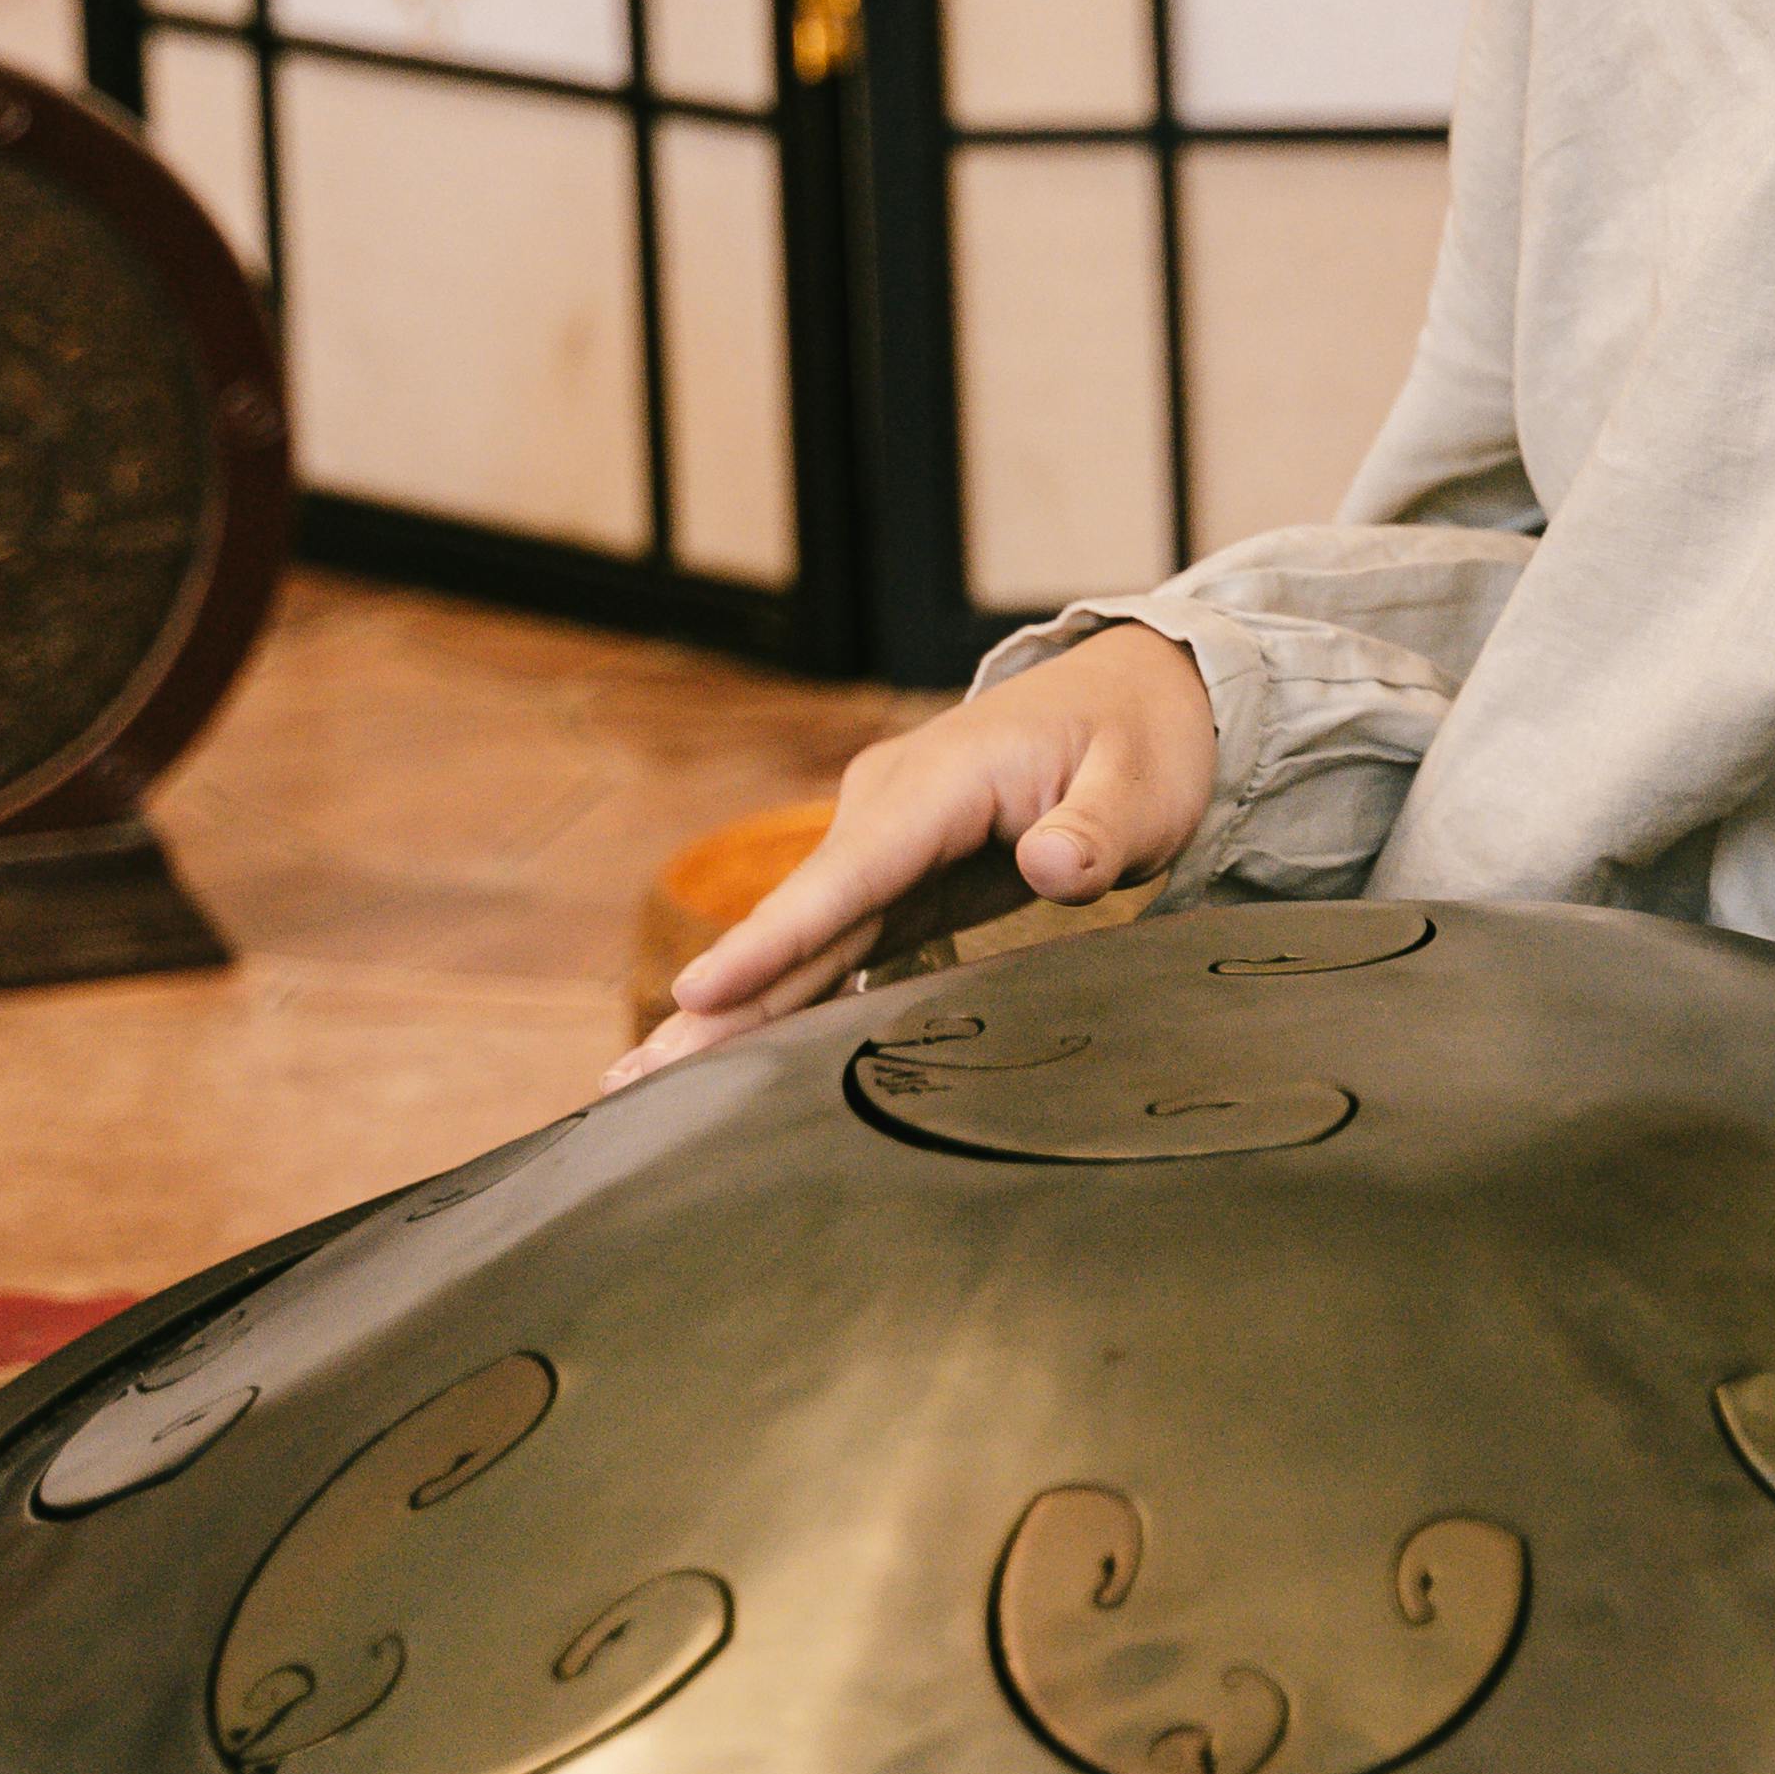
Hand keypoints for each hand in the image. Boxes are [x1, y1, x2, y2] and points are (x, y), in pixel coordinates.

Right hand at [602, 624, 1220, 1088]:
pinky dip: (783, 992)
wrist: (1145, 695)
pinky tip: (731, 1052)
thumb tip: (1051, 864)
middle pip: (800, 915)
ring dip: (731, 1006)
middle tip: (629, 1077)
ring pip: (803, 934)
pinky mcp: (900, 872)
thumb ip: (1095, 828)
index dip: (777, 937)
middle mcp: (892, 804)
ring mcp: (887, 838)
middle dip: (718, 998)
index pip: (851, 871)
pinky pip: (835, 939)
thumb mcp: (1144, 784)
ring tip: (644, 1079)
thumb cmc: (1146, 741)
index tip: (700, 991)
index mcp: (943, 778)